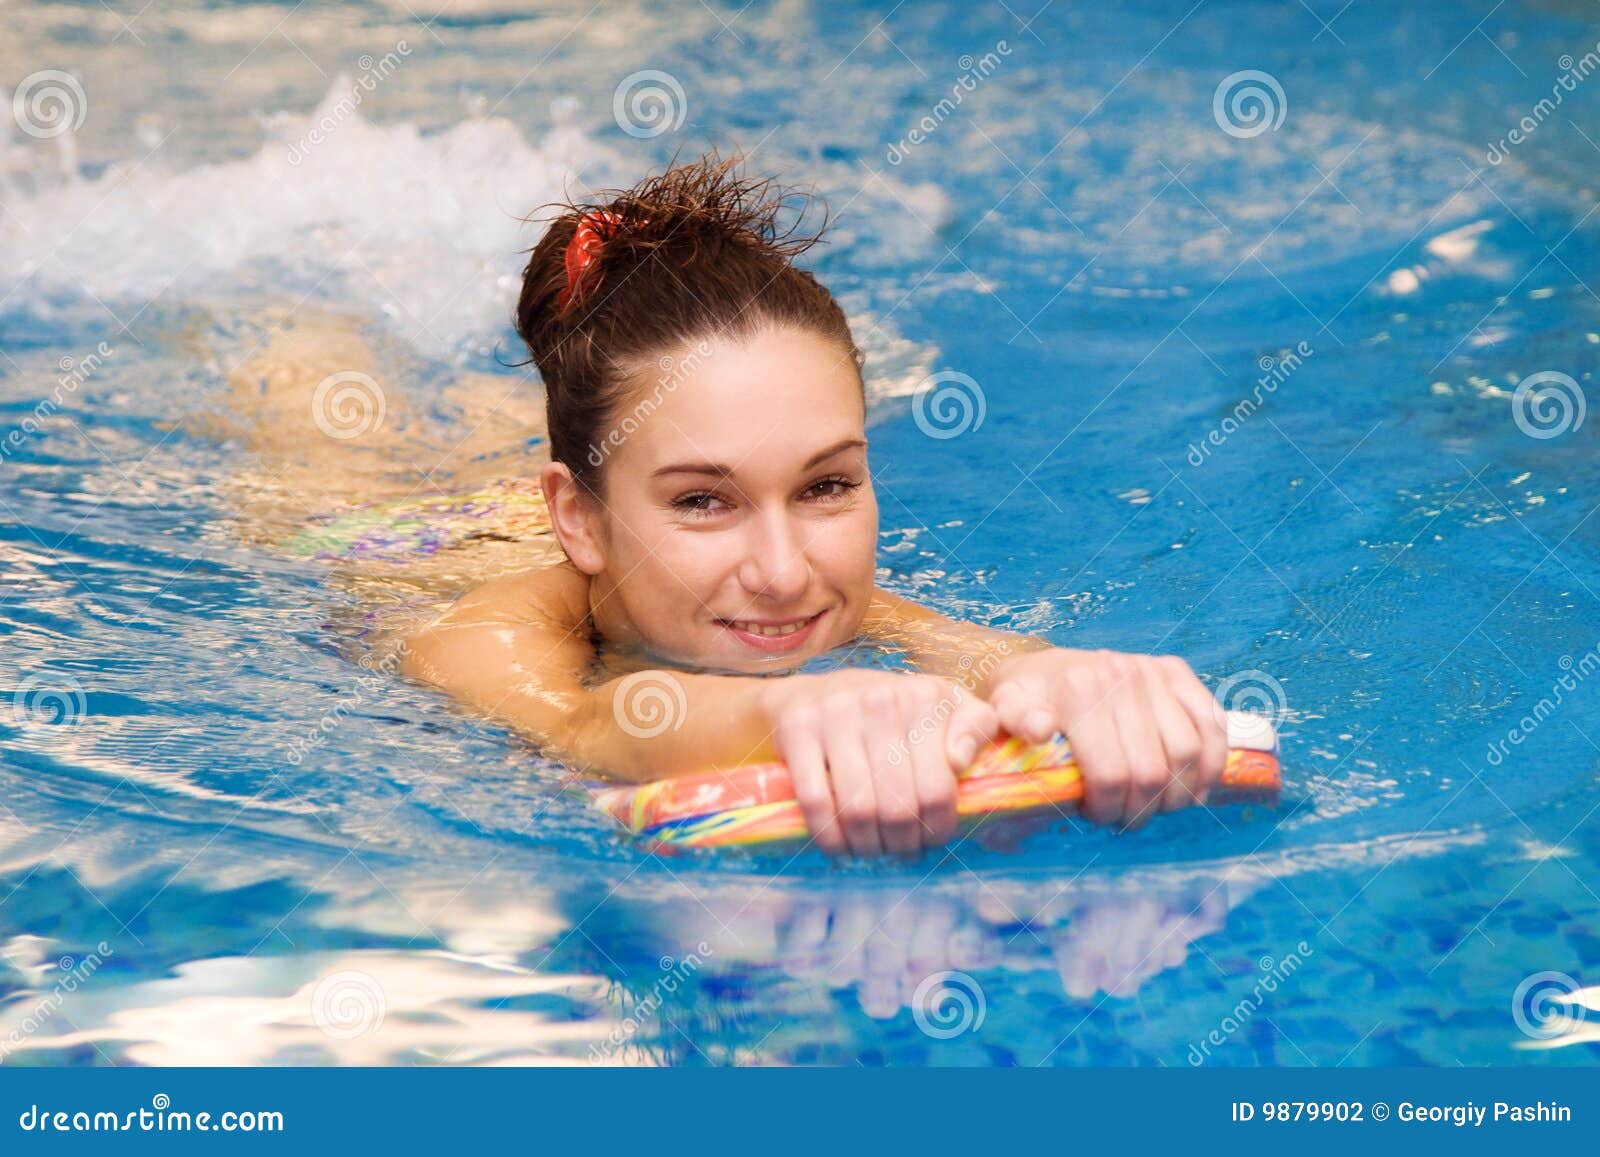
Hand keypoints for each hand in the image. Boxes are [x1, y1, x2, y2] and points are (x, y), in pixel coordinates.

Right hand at [757, 669, 1001, 857]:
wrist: (812, 692)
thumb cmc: (889, 710)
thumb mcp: (942, 704)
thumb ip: (974, 726)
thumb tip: (961, 761)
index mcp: (925, 698)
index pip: (938, 789)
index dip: (937, 829)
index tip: (931, 840)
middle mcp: (882, 701)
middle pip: (898, 807)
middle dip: (902, 843)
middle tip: (900, 850)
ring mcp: (836, 714)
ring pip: (859, 809)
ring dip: (867, 845)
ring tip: (872, 850)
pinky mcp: (798, 729)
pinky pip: (816, 800)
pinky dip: (829, 836)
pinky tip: (839, 845)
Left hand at [985, 648, 1226, 830]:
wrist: (1046, 668)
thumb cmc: (1026, 700)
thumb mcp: (1005, 708)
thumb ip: (1015, 720)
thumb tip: (1040, 729)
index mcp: (1078, 689)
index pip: (1110, 773)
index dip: (1108, 808)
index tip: (1097, 817)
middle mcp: (1120, 675)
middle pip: (1151, 771)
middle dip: (1140, 809)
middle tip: (1126, 819)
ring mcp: (1152, 671)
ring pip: (1187, 753)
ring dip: (1177, 794)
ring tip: (1156, 807)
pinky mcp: (1176, 672)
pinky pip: (1213, 725)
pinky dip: (1212, 764)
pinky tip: (1194, 789)